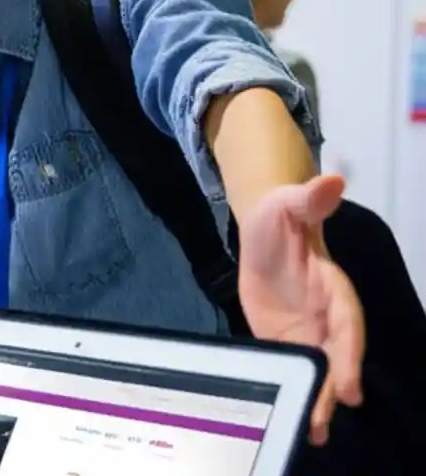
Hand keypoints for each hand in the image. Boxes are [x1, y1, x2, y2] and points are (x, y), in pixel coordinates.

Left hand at [237, 174, 364, 445]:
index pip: (347, 324)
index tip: (350, 385)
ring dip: (317, 400)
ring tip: (313, 432)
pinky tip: (294, 419)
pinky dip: (296, 392)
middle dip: (333, 389)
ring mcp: (308, 330)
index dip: (350, 354)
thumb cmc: (279, 216)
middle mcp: (326, 315)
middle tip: (324, 421)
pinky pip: (295, 368)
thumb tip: (331, 180)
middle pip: (335, 357)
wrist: (262, 229)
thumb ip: (308, 199)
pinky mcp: (286, 339)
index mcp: (332, 286)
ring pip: (318, 369)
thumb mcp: (287, 204)